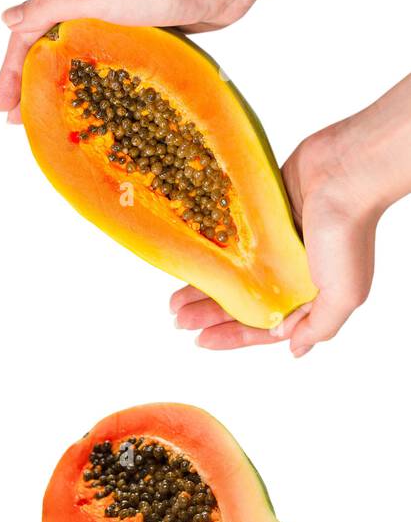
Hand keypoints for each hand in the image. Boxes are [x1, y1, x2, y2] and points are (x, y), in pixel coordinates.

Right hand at [0, 0, 337, 120]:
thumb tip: (6, 21)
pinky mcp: (134, 34)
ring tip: (45, 119)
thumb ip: (47, 7)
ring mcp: (109, 18)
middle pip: (44, 49)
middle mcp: (83, 1)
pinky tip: (86, 107)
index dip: (10, 72)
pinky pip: (98, 64)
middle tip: (17, 122)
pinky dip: (86, 86)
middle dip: (28, 85)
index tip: (1, 107)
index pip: (25, 34)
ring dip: (55, 89)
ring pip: (70, 59)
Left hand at [172, 74, 410, 354]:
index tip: (201, 341)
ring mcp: (276, 244)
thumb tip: (295, 349)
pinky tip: (191, 263)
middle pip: (242, 302)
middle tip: (179, 321)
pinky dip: (213, 253)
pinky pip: (232, 241)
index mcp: (309, 294)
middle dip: (209, 315)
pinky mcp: (263, 216)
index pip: (264, 326)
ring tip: (174, 301)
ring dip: (204, 288)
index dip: (232, 337)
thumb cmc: (348, 235)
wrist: (345, 172)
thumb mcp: (343, 294)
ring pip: (233, 274)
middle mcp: (291, 273)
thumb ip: (319, 327)